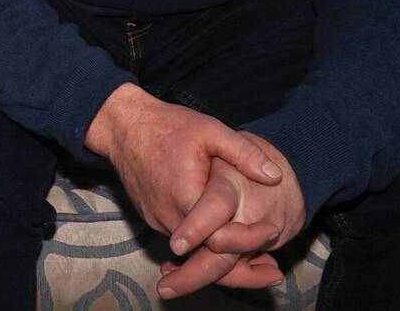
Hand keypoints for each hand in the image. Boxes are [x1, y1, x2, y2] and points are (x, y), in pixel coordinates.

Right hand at [158, 134, 305, 298]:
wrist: (123, 126)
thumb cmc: (168, 126)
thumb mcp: (210, 130)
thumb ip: (244, 153)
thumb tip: (276, 176)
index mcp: (186, 198)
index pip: (219, 238)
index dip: (248, 240)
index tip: (272, 232)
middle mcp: (169, 218)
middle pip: (208, 255)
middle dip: (241, 268)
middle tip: (272, 272)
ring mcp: (157, 221)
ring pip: (194, 251)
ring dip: (221, 255)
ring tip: (256, 256)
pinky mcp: (152, 219)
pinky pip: (181, 240)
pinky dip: (203, 244)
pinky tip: (224, 239)